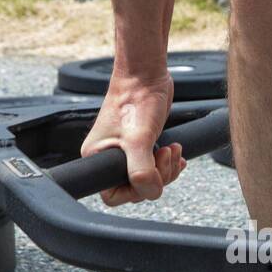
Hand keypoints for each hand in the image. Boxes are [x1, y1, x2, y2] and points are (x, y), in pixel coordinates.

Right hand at [80, 73, 185, 205]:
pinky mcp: (141, 145)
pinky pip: (156, 167)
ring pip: (149, 179)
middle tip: (164, 155)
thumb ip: (141, 172)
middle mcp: (108, 158)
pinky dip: (169, 163)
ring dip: (166, 168)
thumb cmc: (135, 100)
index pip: (112, 195)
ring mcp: (126, 152)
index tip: (148, 173)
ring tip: (172, 149)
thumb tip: (151, 191)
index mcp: (96, 159)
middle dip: (157, 176)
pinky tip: (175, 151)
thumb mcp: (138, 140)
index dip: (135, 191)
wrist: (146, 75)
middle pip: (135, 188)